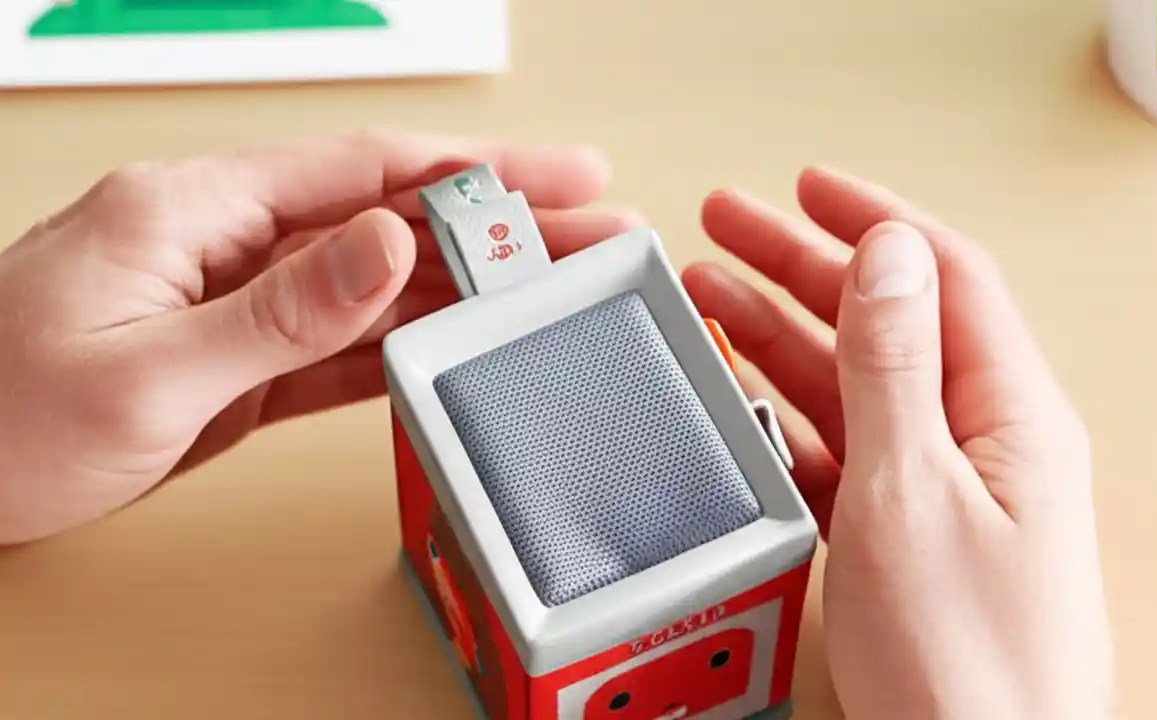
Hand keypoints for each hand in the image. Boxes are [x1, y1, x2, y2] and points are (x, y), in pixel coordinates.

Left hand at [0, 128, 639, 544]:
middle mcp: (222, 241)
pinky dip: (405, 340)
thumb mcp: (144, 370)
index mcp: (193, 210)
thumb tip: (388, 243)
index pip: (365, 169)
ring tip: (553, 287)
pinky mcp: (237, 359)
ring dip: (465, 281)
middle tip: (591, 234)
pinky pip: (340, 341)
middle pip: (388, 217)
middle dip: (495, 222)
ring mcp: (233, 301)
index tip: (559, 174)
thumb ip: (279, 310)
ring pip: (375, 279)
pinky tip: (463, 339)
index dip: (475, 168)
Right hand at [683, 168, 1111, 718]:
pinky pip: (838, 449)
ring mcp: (938, 491)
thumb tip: (889, 253)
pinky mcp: (900, 537)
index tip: (804, 185)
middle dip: (804, 266)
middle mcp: (979, 443)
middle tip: (724, 226)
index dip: (873, 218)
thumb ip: (896, 369)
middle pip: (886, 321)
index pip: (943, 276)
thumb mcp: (915, 493)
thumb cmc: (969, 665)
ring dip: (782, 333)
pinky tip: (739, 393)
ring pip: (852, 384)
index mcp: (1009, 415)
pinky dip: (784, 414)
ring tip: (710, 293)